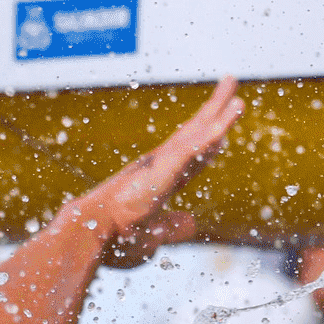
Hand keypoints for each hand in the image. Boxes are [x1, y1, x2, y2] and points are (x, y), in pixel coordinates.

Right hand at [73, 76, 244, 265]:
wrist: (88, 237)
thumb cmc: (112, 242)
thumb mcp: (152, 240)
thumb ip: (172, 229)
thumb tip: (192, 222)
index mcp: (157, 184)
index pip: (191, 158)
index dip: (208, 141)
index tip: (222, 126)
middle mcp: (159, 168)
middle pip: (195, 133)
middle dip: (213, 109)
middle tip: (229, 82)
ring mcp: (161, 166)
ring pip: (197, 132)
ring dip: (219, 108)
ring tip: (232, 81)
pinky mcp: (164, 168)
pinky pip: (196, 144)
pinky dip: (217, 127)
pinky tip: (235, 108)